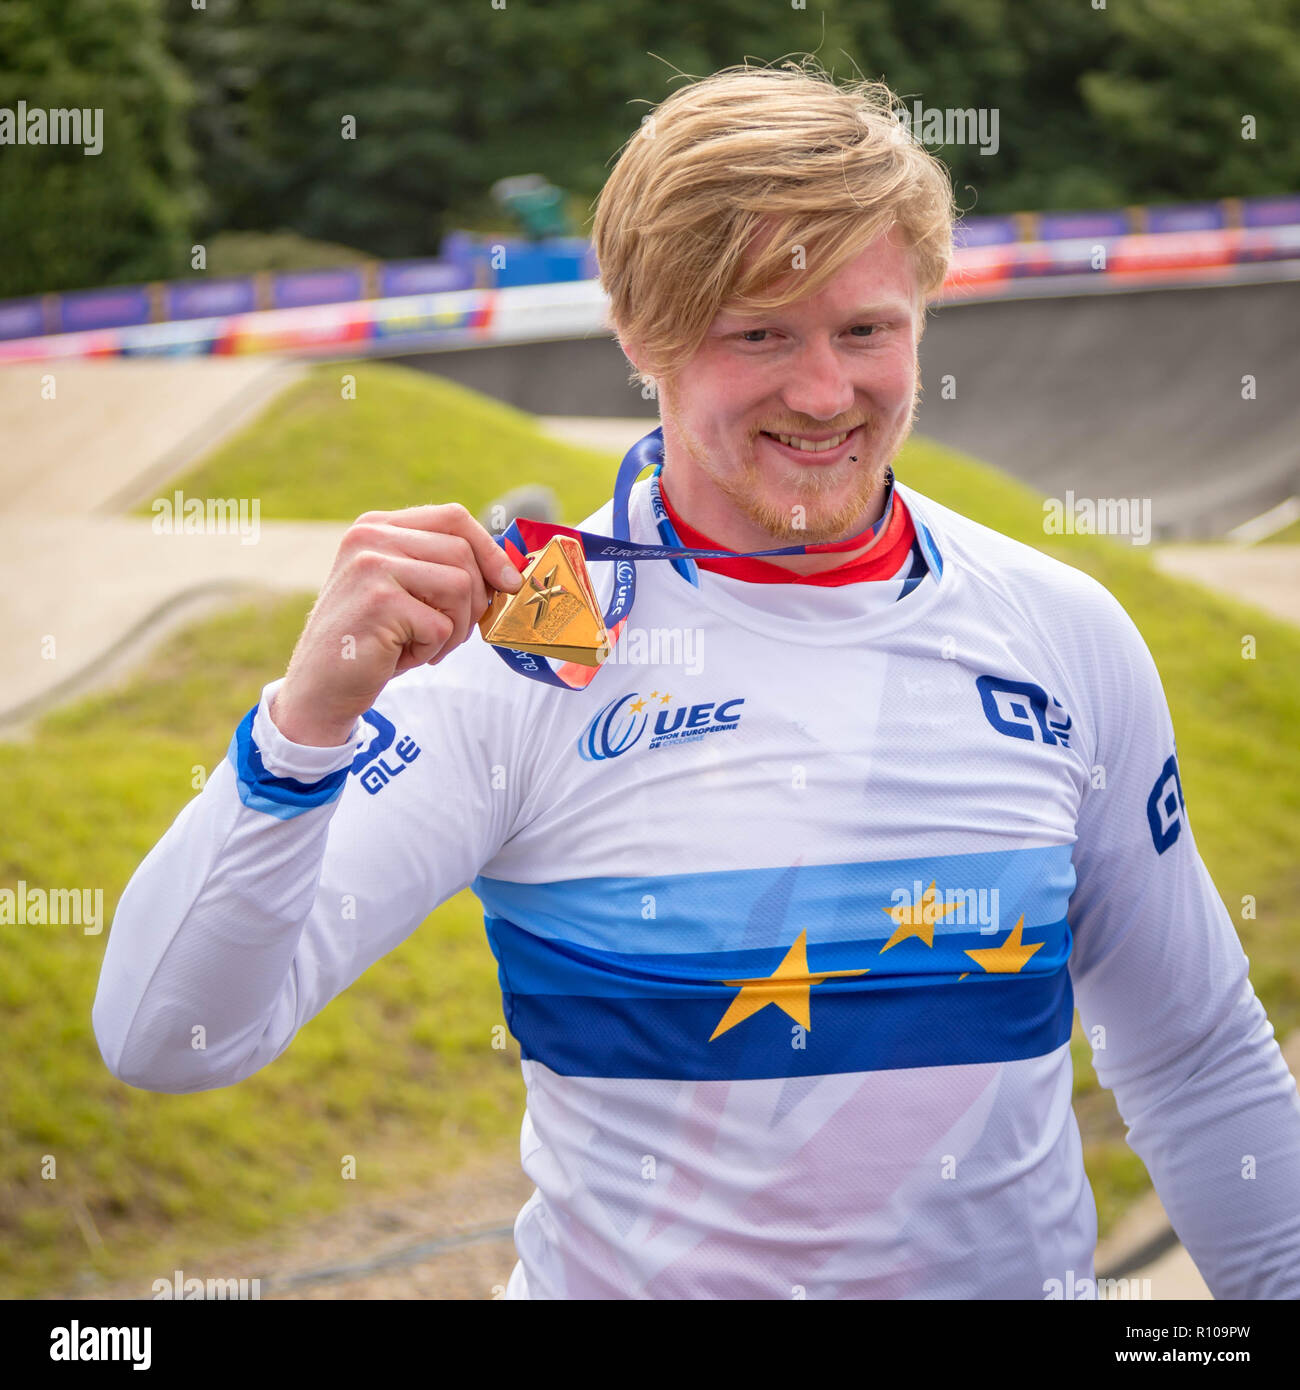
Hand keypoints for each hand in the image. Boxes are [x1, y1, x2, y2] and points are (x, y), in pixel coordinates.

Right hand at [270, 503, 521, 745]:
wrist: (321, 687)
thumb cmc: (373, 640)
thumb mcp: (405, 591)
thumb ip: (441, 568)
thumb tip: (508, 572)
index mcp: (377, 526)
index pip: (453, 517)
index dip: (490, 550)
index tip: (509, 582)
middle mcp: (370, 537)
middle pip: (463, 553)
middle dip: (474, 600)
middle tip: (449, 632)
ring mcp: (372, 566)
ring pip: (460, 587)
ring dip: (454, 629)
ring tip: (423, 645)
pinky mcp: (379, 603)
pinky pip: (441, 626)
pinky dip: (432, 651)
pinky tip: (402, 656)